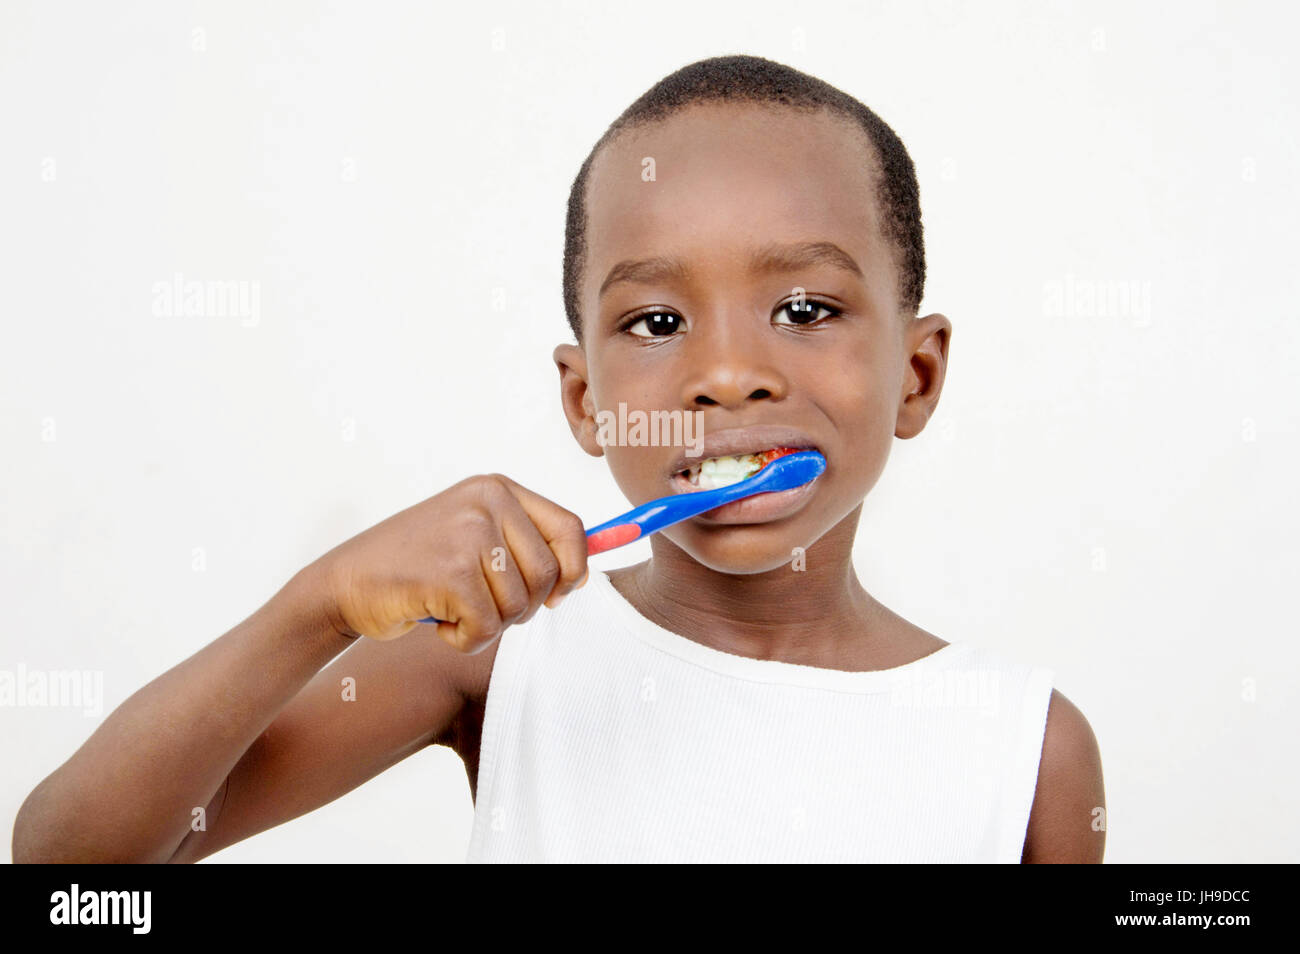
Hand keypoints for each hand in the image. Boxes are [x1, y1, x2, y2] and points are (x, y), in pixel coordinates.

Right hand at [305, 474, 588, 652]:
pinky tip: (442, 626)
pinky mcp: (449, 571)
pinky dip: (467, 640)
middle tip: (485, 609)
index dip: (574, 571)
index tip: (557, 596)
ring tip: (456, 611)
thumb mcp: (475, 537)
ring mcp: (468, 533)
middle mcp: (487, 502)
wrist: (346, 582)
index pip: (570, 529)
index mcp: (498, 489)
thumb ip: (526, 546)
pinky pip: (488, 627)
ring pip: (521, 605)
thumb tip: (586, 576)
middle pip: (549, 574)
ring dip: (491, 625)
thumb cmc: (416, 566)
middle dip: (523, 608)